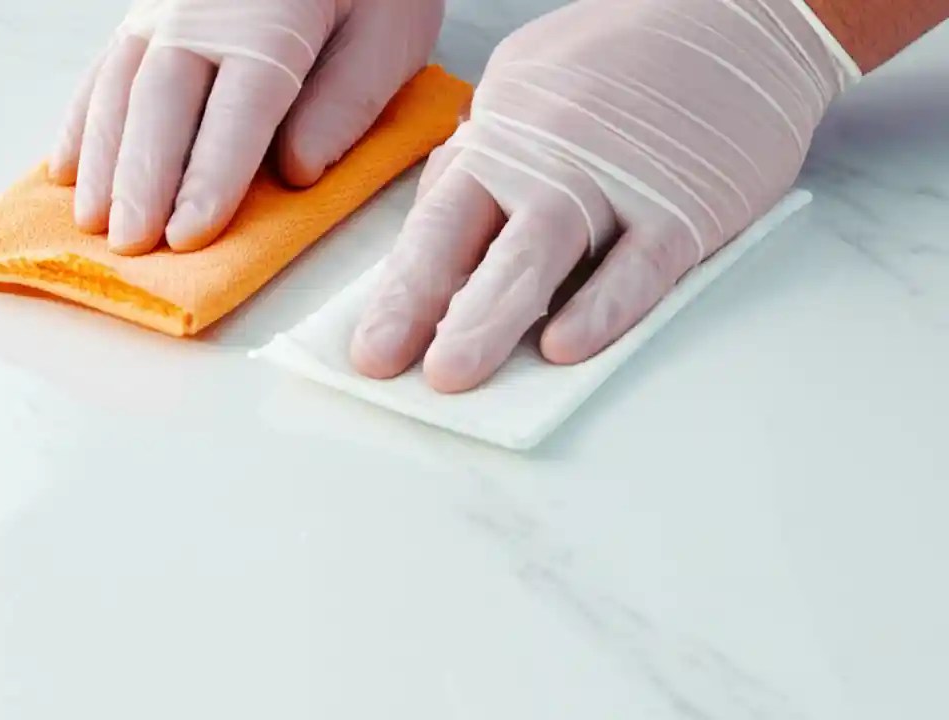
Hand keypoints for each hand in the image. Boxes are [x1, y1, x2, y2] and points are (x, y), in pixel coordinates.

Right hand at [50, 0, 444, 254]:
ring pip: (120, 84)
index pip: (237, 108)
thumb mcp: (389, 32)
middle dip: (142, 179)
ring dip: (103, 158)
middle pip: (162, 99)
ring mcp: (165, 6)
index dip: (210, 176)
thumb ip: (347, 101)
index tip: (188, 234)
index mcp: (273, 15)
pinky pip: (103, 68)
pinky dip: (82, 121)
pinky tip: (67, 168)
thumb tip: (296, 171)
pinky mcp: (145, 10)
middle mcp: (204, 8)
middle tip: (130, 245)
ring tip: (94, 222)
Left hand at [350, 0, 851, 392]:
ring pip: (543, 253)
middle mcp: (548, 156)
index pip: (435, 222)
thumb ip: (480, 157)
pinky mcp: (686, 203)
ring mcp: (616, 178)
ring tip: (455, 371)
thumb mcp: (524, 85)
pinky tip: (566, 347)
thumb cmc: (624, 54)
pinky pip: (639, 265)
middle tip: (389, 366)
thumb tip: (437, 225)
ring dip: (493, 318)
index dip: (398, 289)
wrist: (738, 11)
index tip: (370, 348)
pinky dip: (602, 308)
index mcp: (501, 134)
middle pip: (474, 239)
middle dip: (424, 308)